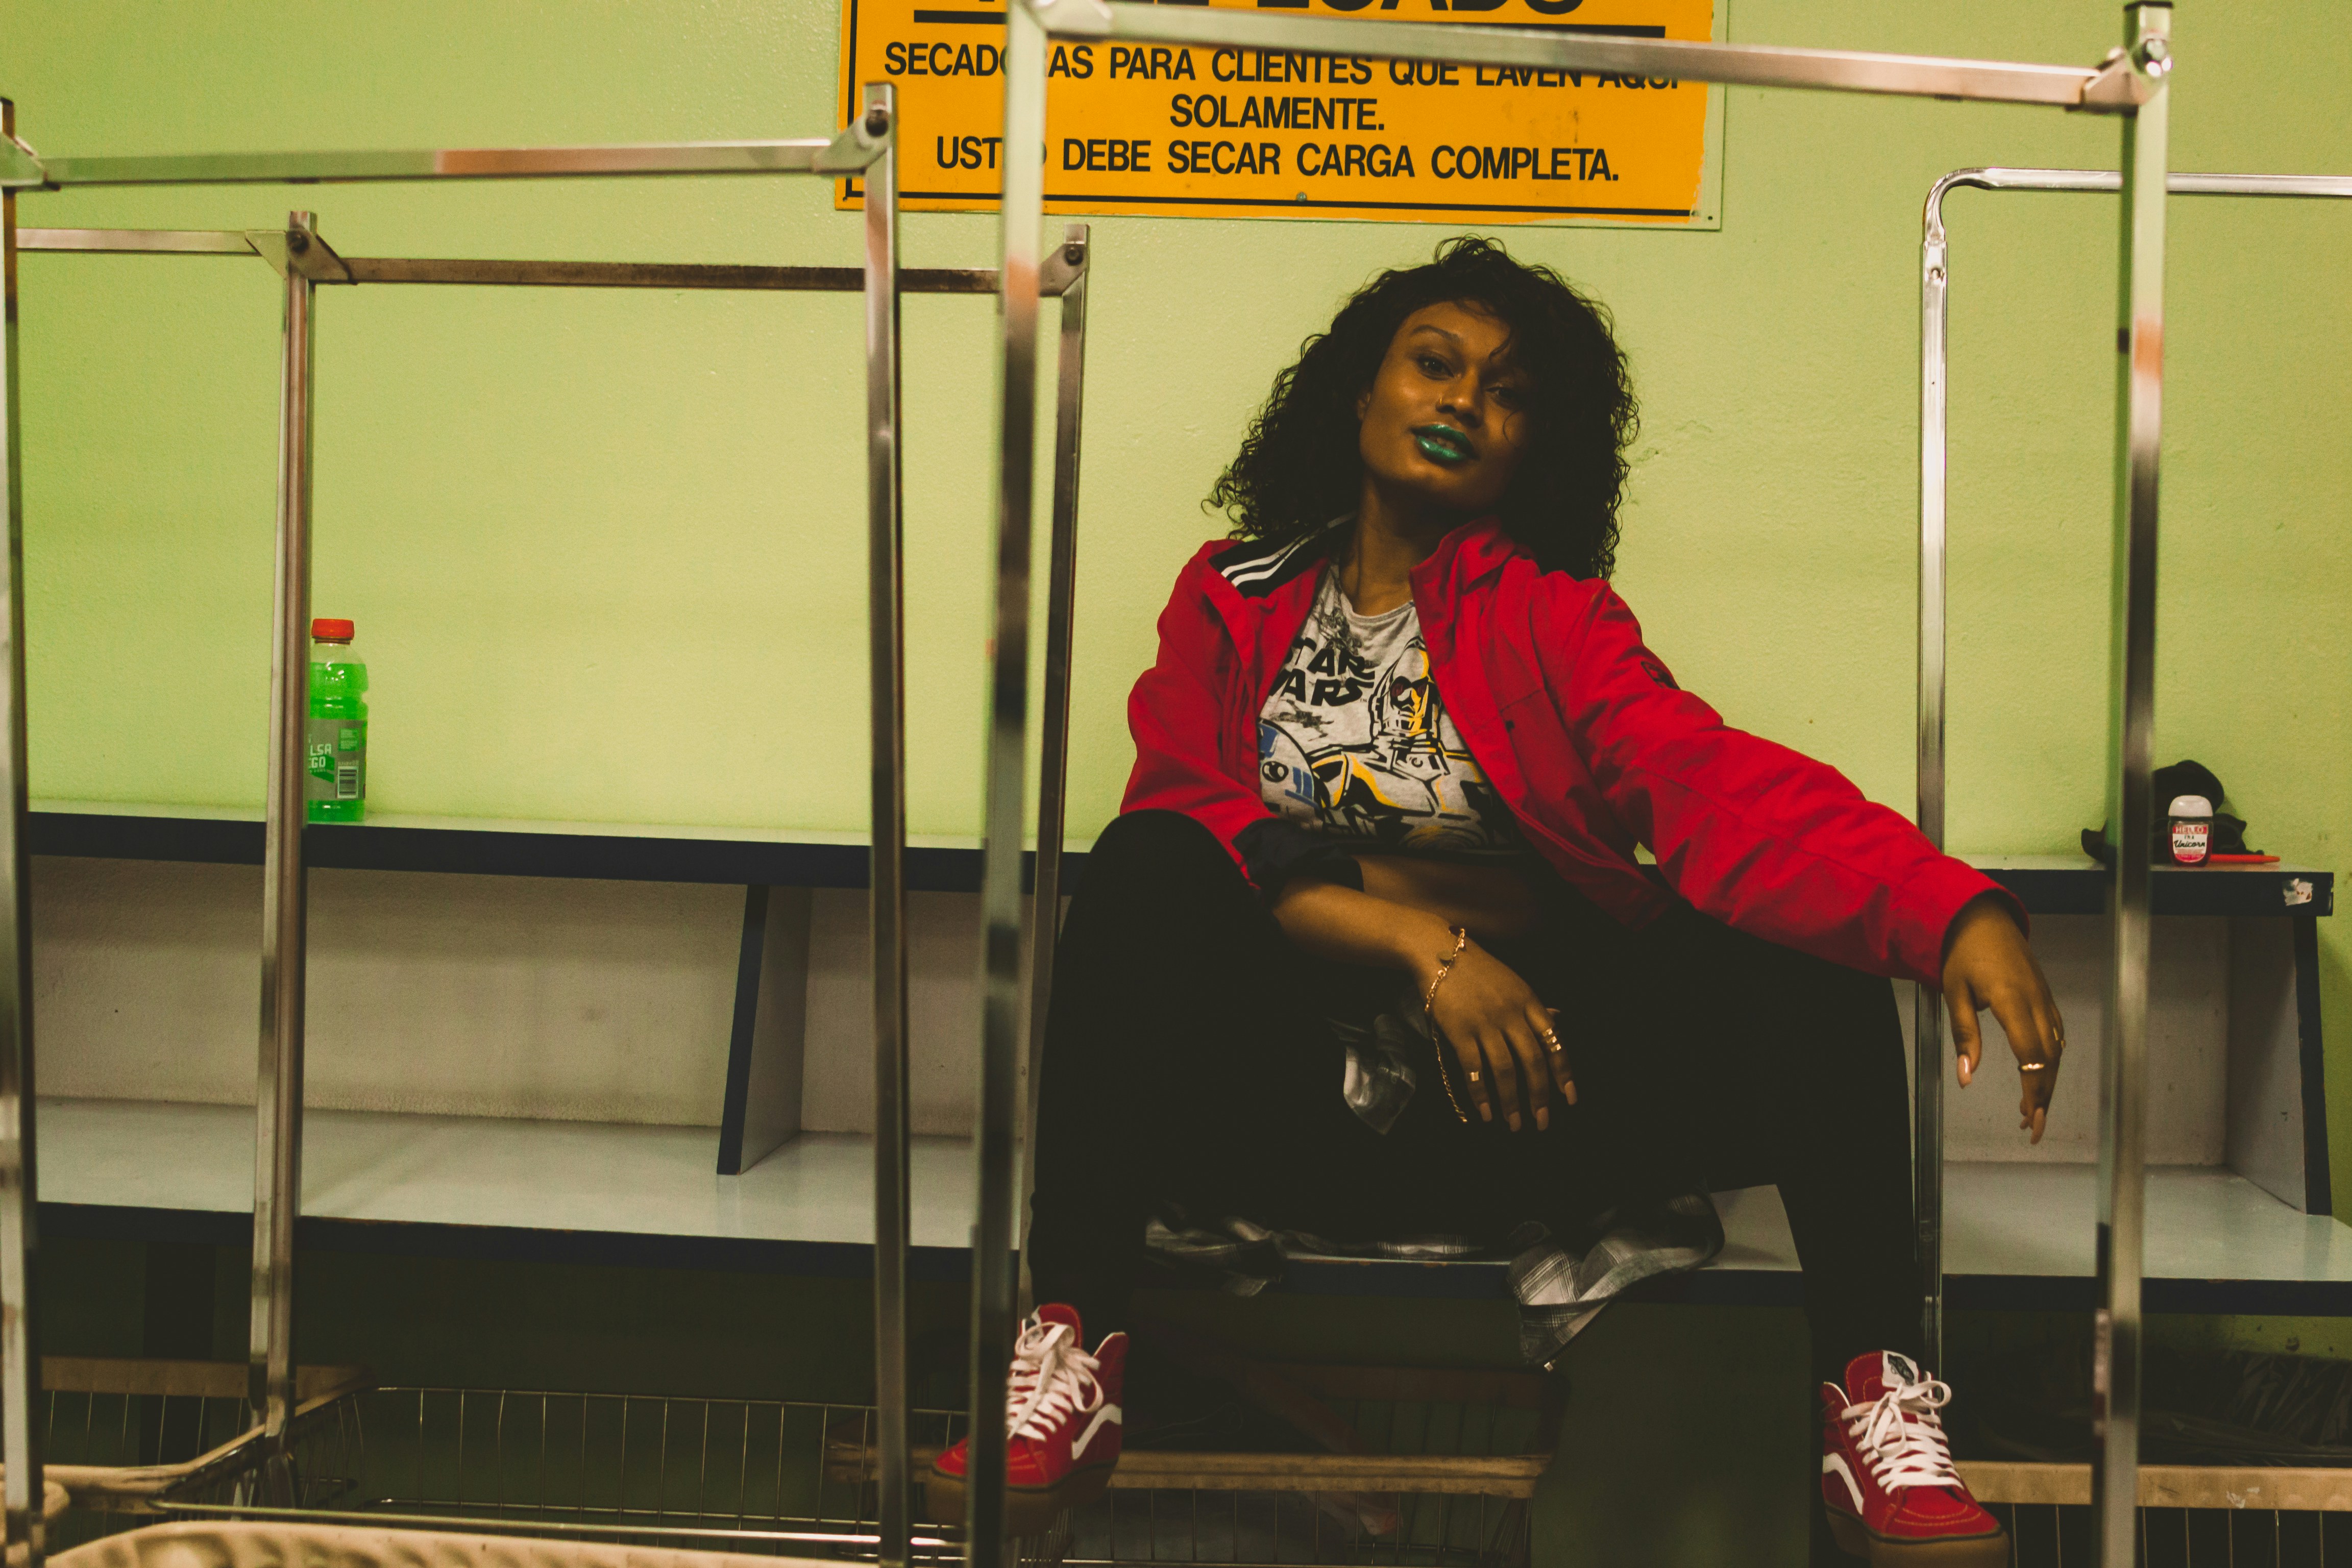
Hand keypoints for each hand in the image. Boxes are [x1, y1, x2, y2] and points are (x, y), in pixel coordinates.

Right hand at [1420, 938, 1573, 1131]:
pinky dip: (1481, 1093)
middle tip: (1541, 1122)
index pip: (1553, 1042)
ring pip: (1505, 1070)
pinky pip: (1474, 1068)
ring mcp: (1485, 1023)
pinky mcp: (1459, 1031)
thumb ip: (1532, 1007)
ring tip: (1514, 1124)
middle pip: (1532, 1062)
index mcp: (1529, 1001)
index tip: (1570, 1098)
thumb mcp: (1513, 982)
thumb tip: (1557, 1024)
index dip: (1564, 1073)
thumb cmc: (1477, 969)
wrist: (1438, 951)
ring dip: (1511, 1102)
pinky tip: (1485, 1112)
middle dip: (1540, 1096)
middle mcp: (1511, 1014)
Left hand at [1940, 894, 2064, 1143]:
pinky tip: (2038, 1077)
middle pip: (2049, 1059)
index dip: (2032, 1090)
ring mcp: (2045, 999)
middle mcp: (2037, 1002)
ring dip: (2046, 1082)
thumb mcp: (1954, 993)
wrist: (1982, 918)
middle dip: (2043, 1096)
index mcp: (2013, 1001)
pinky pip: (2055, 1035)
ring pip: (2055, 1050)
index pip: (2031, 1056)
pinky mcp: (2045, 997)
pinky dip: (2049, 1061)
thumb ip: (1964, 1036)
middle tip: (2031, 1128)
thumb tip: (1966, 1077)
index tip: (2026, 1117)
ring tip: (2030, 1110)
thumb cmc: (1963, 953)